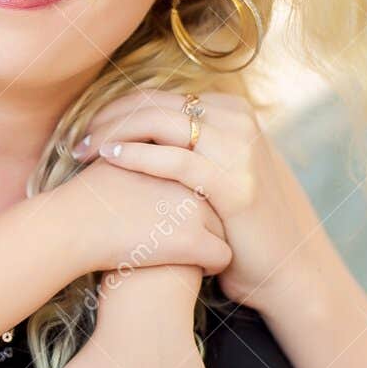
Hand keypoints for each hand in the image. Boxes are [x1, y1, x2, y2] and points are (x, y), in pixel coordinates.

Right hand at [62, 158, 232, 277]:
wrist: (70, 228)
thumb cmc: (85, 200)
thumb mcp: (117, 161)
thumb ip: (141, 154)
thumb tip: (144, 155)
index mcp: (175, 155)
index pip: (206, 173)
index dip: (201, 193)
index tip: (193, 211)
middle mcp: (191, 178)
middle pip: (219, 200)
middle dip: (214, 214)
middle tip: (195, 233)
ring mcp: (195, 209)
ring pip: (225, 228)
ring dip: (216, 240)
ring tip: (198, 252)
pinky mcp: (192, 241)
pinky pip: (222, 257)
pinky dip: (214, 266)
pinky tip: (201, 270)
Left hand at [75, 90, 334, 313]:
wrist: (289, 269)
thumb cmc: (245, 227)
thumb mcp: (224, 172)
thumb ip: (195, 146)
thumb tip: (146, 131)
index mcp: (233, 111)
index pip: (161, 98)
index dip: (118, 110)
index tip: (88, 129)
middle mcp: (238, 121)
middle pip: (155, 105)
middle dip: (109, 119)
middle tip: (77, 140)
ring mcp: (240, 148)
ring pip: (160, 124)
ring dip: (114, 133)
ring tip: (83, 150)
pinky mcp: (235, 182)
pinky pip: (175, 159)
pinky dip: (138, 155)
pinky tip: (110, 158)